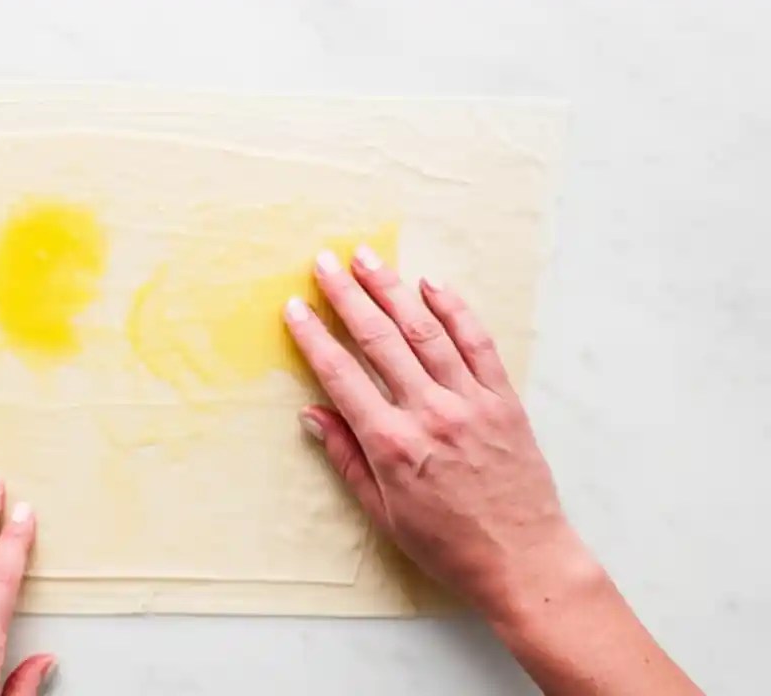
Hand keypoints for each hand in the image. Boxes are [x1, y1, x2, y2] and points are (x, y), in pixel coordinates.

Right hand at [284, 246, 600, 620]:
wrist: (523, 562)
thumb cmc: (448, 546)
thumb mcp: (382, 512)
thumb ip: (345, 457)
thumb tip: (312, 414)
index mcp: (392, 445)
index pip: (341, 375)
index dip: (313, 337)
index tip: (294, 307)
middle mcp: (430, 414)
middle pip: (380, 339)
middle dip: (348, 296)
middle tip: (324, 262)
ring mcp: (471, 402)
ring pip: (426, 331)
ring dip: (394, 289)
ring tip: (368, 258)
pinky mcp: (504, 401)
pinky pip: (478, 344)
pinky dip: (455, 311)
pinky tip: (432, 286)